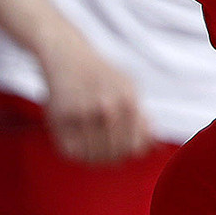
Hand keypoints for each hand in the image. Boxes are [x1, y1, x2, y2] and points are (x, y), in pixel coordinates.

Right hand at [36, 23, 151, 163]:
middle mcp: (106, 107)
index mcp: (128, 101)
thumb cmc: (102, 76)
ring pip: (93, 156)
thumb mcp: (128, 89)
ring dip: (95, 159)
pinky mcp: (60, 117)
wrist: (67, 55)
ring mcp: (82, 113)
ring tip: (94, 151)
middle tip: (108, 156)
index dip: (130, 154)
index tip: (124, 153)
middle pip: (114, 154)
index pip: (134, 146)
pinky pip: (72, 152)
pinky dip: (77, 155)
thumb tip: (155, 148)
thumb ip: (142, 119)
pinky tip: (81, 148)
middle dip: (113, 159)